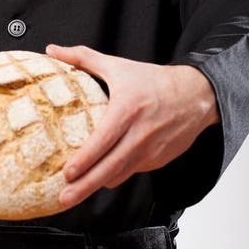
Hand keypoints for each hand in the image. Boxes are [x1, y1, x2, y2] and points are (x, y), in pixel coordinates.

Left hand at [45, 43, 219, 208]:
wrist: (195, 95)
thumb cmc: (153, 81)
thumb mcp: (117, 66)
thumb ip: (83, 57)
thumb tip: (53, 50)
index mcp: (128, 110)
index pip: (104, 140)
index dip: (85, 160)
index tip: (67, 172)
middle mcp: (140, 134)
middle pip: (110, 168)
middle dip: (85, 187)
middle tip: (64, 198)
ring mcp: (151, 151)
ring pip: (120, 175)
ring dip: (98, 186)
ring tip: (74, 194)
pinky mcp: (158, 161)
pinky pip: (131, 172)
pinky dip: (115, 175)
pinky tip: (102, 176)